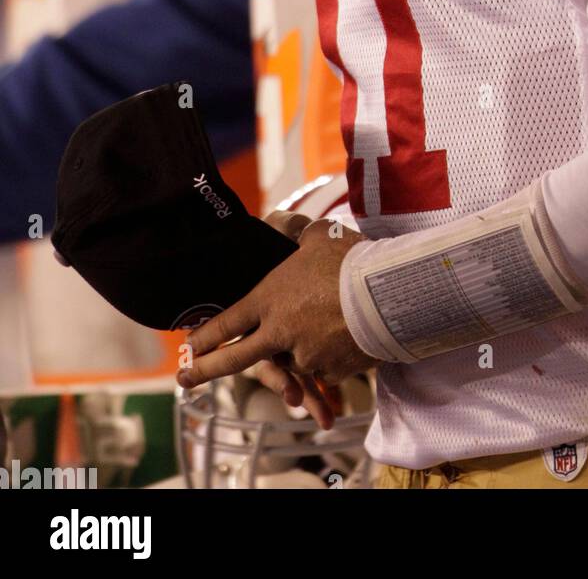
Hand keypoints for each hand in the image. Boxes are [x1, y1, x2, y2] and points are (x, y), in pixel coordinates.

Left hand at [175, 220, 376, 410]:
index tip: (188, 346)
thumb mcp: (317, 235)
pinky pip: (326, 367)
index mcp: (270, 298)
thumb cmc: (350, 257)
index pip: (228, 321)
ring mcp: (305, 355)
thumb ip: (296, 233)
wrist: (389, 290)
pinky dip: (332, 355)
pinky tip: (349, 333)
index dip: (205, 336)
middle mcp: (280, 332)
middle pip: (237, 359)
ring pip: (293, 360)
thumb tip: (287, 222)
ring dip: (303, 347)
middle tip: (185, 379)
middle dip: (206, 370)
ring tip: (331, 321)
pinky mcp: (332, 370)